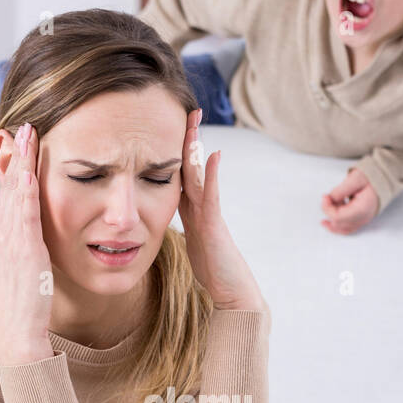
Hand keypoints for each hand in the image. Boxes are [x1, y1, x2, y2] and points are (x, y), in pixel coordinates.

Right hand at [0, 123, 52, 363]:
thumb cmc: (11, 296)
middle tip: (23, 124)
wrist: (17, 327)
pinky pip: (25, 217)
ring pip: (17, 194)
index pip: (5, 189)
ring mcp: (12, 240)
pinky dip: (25, 194)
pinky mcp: (25, 250)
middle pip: (9, 185)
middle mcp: (2, 232)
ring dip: (23, 164)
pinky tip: (28, 174)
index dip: (9, 162)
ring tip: (28, 136)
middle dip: (16, 154)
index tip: (14, 136)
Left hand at [179, 111, 265, 311]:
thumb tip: (169, 215)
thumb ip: (184, 224)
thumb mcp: (192, 242)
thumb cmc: (213, 271)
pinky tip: (211, 155)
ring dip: (197, 149)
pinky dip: (210, 176)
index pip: (181, 175)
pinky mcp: (214, 226)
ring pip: (200, 176)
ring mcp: (210, 215)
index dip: (176, 152)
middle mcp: (203, 207)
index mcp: (193, 211)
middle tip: (189, 110)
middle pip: (193, 167)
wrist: (233, 292)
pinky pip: (211, 197)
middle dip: (189, 139)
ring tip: (195, 123)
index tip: (169, 128)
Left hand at [321, 167, 379, 233]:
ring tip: (328, 208)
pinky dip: (338, 223)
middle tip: (326, 198)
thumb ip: (340, 191)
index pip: (338, 217)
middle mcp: (364, 218)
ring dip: (332, 221)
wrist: (385, 178)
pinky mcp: (362, 218)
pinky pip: (348, 227)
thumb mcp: (355, 179)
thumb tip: (328, 200)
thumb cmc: (373, 177)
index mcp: (362, 209)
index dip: (327, 208)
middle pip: (339, 224)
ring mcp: (364, 220)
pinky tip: (332, 215)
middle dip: (329, 212)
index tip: (325, 197)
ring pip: (343, 229)